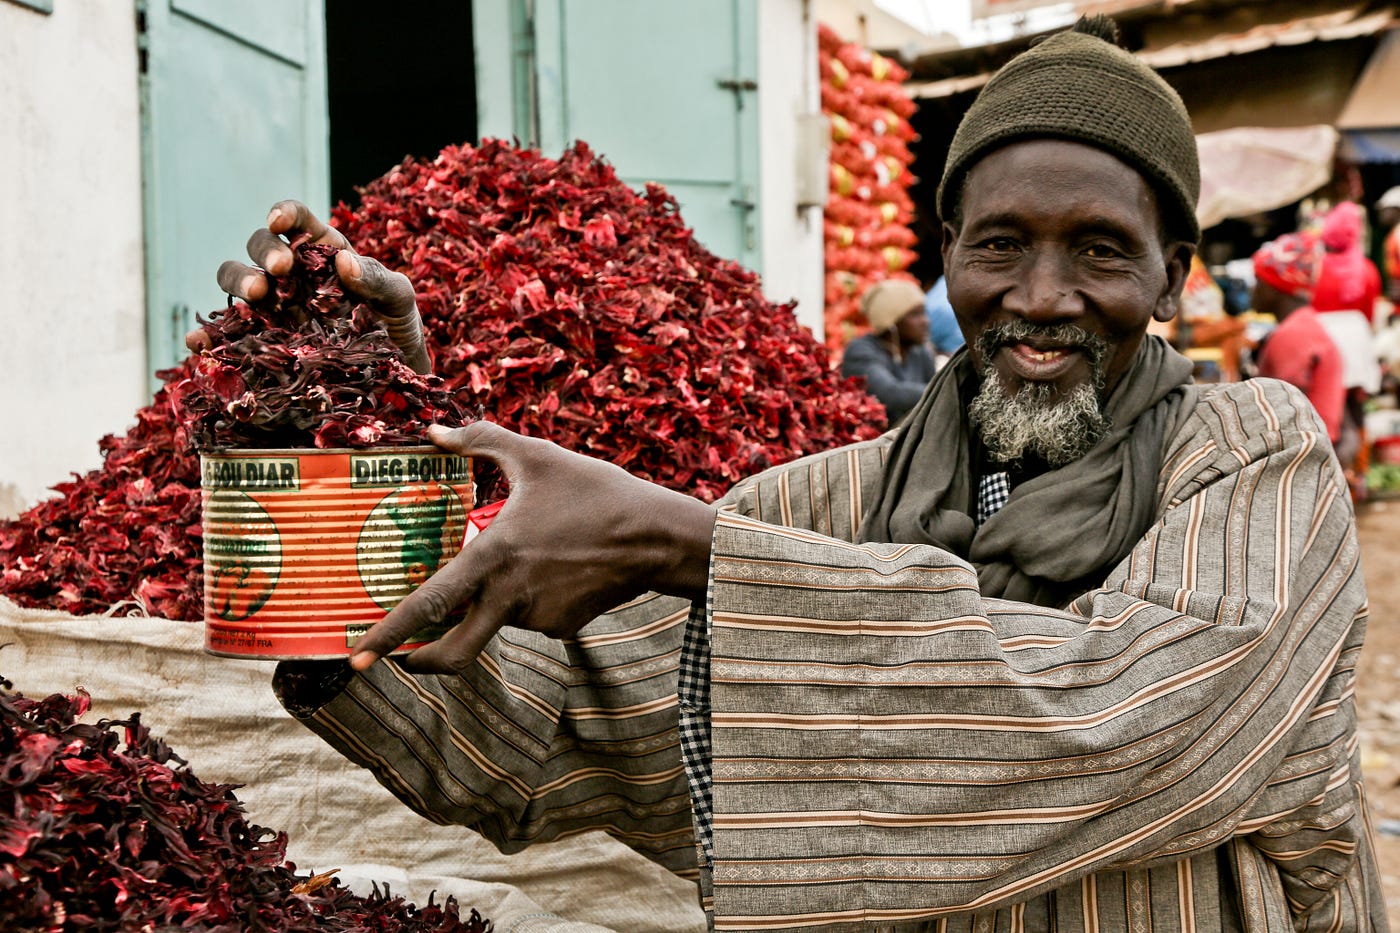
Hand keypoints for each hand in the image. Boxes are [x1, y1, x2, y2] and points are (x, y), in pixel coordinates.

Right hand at [192, 200, 431, 373]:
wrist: (392, 375)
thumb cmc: (396, 325)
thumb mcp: (399, 298)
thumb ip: (378, 278)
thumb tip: (344, 261)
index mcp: (323, 250)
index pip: (296, 220)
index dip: (283, 213)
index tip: (279, 222)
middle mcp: (292, 272)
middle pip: (261, 245)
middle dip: (265, 252)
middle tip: (280, 271)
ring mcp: (274, 305)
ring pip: (237, 278)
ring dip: (237, 280)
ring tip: (255, 297)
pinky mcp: (263, 339)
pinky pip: (228, 330)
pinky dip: (208, 333)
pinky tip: (199, 341)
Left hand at [349, 422, 717, 674]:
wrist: (657, 536)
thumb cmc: (596, 491)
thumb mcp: (537, 456)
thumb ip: (479, 439)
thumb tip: (433, 430)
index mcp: (493, 556)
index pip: (428, 604)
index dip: (389, 634)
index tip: (357, 656)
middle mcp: (509, 595)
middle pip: (454, 651)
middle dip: (421, 663)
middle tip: (401, 661)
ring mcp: (538, 617)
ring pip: (498, 618)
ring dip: (497, 600)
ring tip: (538, 555)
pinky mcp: (563, 628)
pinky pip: (532, 618)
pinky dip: (532, 600)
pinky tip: (562, 568)